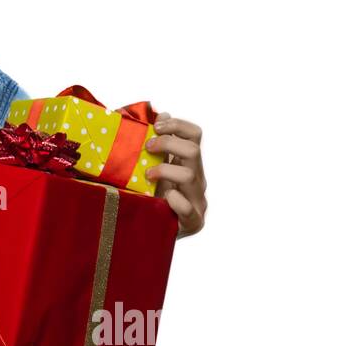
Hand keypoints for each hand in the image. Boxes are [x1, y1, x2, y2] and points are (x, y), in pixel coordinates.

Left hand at [144, 112, 206, 237]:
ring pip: (189, 176)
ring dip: (165, 170)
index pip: (195, 135)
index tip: (157, 126)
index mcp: (189, 164)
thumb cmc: (150, 198)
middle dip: (168, 144)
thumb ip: (157, 145)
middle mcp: (197, 180)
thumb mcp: (151, 169)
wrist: (150, 233)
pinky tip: (162, 199)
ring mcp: (197, 201)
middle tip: (147, 148)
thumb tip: (162, 113)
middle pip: (193, 151)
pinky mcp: (193, 222)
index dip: (178, 125)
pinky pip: (188, 208)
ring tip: (148, 175)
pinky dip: (174, 200)